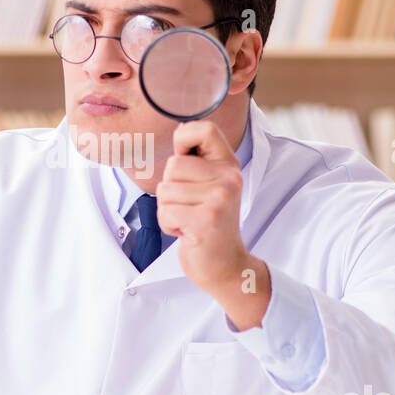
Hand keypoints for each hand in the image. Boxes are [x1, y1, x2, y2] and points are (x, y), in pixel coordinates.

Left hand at [155, 120, 271, 328]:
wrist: (225, 265)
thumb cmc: (209, 224)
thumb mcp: (211, 186)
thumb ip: (197, 162)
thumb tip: (181, 132)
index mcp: (229, 166)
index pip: (203, 129)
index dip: (183, 139)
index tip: (184, 159)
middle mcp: (229, 179)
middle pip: (173, 165)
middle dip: (170, 189)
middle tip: (189, 206)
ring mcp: (219, 199)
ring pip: (165, 190)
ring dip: (168, 210)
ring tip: (188, 220)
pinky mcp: (206, 220)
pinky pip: (165, 212)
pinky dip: (168, 225)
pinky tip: (186, 232)